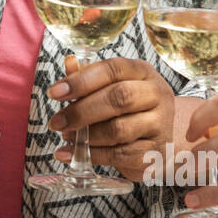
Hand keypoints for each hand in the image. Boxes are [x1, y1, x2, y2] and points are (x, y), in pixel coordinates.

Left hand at [45, 55, 175, 180]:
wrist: (163, 137)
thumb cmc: (132, 107)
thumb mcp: (114, 86)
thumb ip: (89, 76)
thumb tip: (69, 62)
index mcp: (142, 72)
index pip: (113, 69)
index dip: (81, 81)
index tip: (55, 93)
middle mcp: (156, 95)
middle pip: (119, 98)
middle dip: (81, 111)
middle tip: (57, 121)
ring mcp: (159, 125)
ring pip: (119, 129)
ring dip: (86, 135)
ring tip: (66, 135)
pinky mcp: (154, 153)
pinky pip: (120, 155)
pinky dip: (92, 155)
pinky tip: (72, 154)